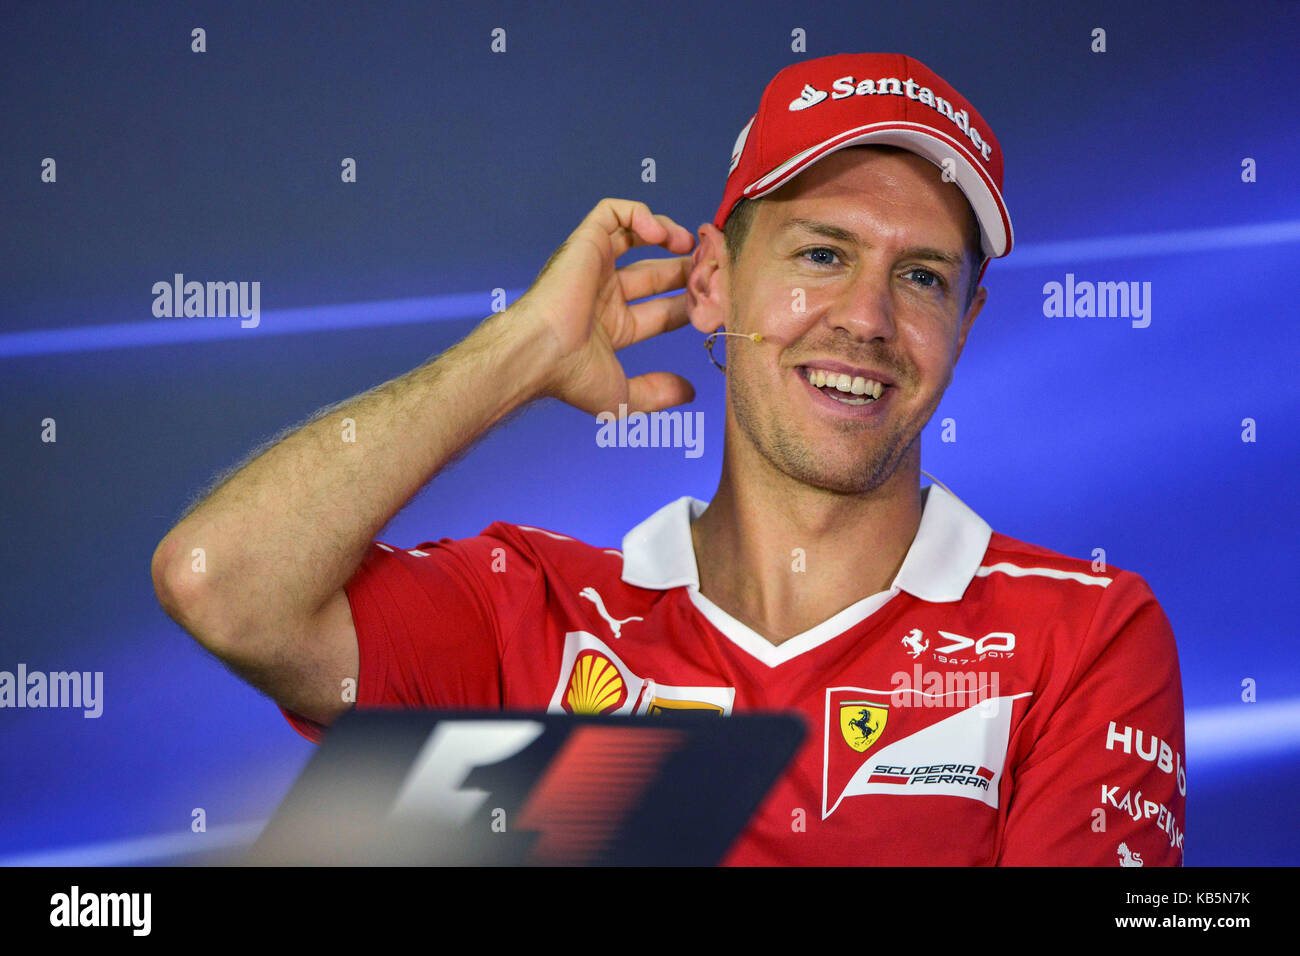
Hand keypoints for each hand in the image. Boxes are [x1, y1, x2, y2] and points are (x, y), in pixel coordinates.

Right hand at [513, 198, 697, 416]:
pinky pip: (613, 212)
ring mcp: (595, 266)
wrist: (538, 353)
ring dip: (668, 235)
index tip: (714, 303)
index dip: (690, 304)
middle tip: (712, 269)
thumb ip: (656, 394)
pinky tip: (660, 234)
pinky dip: (640, 214)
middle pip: (656, 273)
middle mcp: (604, 293)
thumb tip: (688, 392)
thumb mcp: (623, 395)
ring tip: (690, 245)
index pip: (663, 310)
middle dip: (687, 270)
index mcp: (613, 326)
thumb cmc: (570, 377)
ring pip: (636, 235)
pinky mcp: (586, 242)